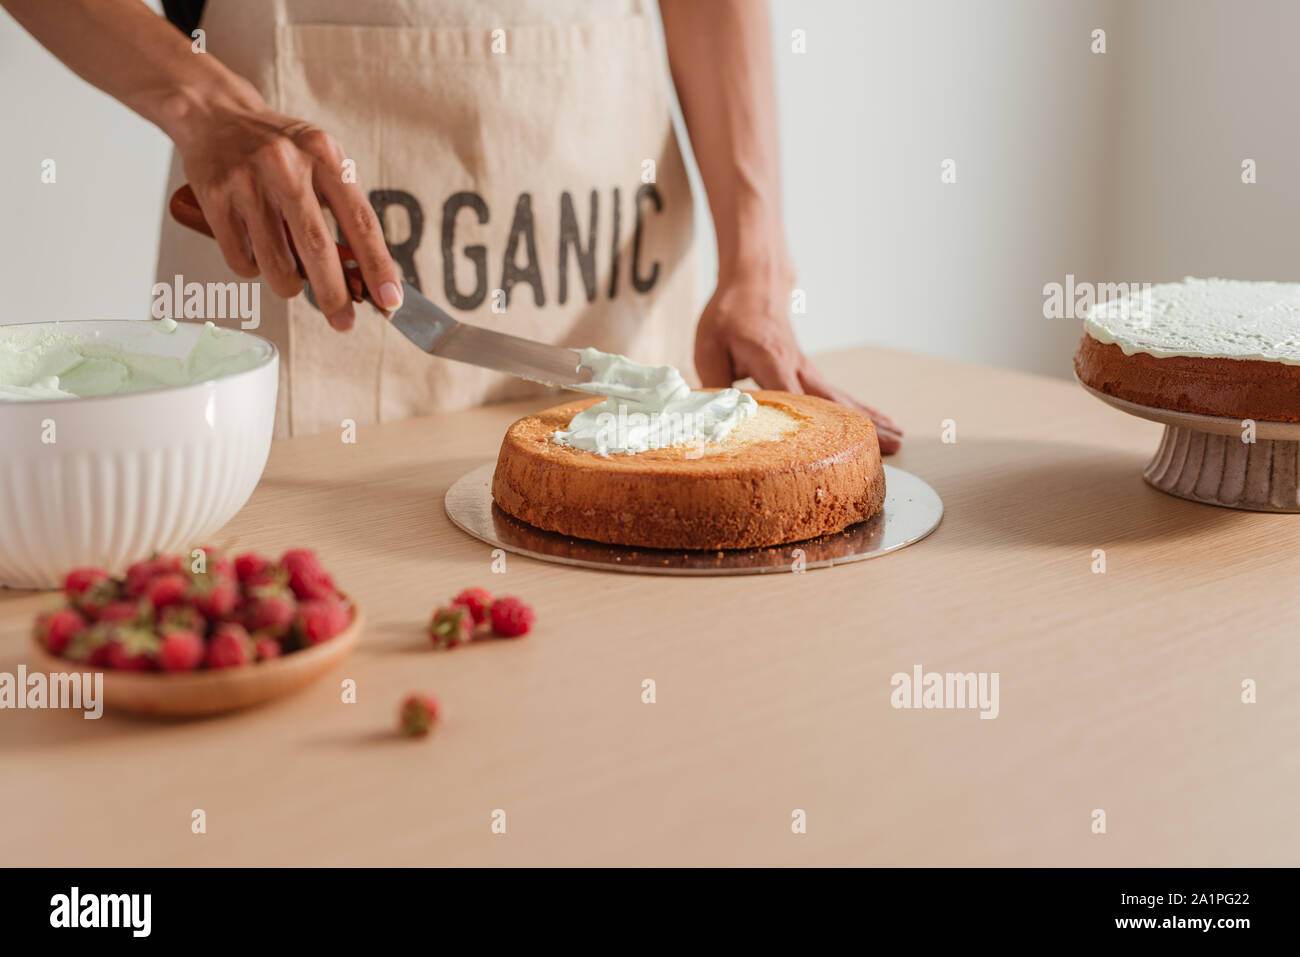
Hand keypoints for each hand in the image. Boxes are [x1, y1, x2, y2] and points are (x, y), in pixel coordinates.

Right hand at [166, 82, 402, 329]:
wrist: (216, 115)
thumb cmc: (280, 151)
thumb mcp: (321, 163)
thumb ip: (343, 212)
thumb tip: (364, 278)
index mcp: (325, 155)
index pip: (360, 222)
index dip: (377, 266)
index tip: (391, 301)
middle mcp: (286, 165)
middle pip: (316, 247)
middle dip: (334, 294)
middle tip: (343, 321)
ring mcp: (246, 180)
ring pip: (276, 262)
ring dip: (288, 284)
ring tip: (290, 277)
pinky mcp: (214, 196)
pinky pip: (241, 259)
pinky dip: (253, 269)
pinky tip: (255, 252)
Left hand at [694, 279, 902, 453]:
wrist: (753, 281)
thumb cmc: (729, 315)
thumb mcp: (709, 348)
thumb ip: (715, 387)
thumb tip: (715, 420)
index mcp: (773, 362)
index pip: (796, 400)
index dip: (814, 427)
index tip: (833, 450)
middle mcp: (798, 366)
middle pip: (835, 403)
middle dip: (863, 426)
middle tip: (894, 446)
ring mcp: (807, 368)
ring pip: (843, 399)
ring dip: (871, 420)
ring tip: (899, 440)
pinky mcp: (808, 370)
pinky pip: (837, 394)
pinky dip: (860, 409)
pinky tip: (881, 421)